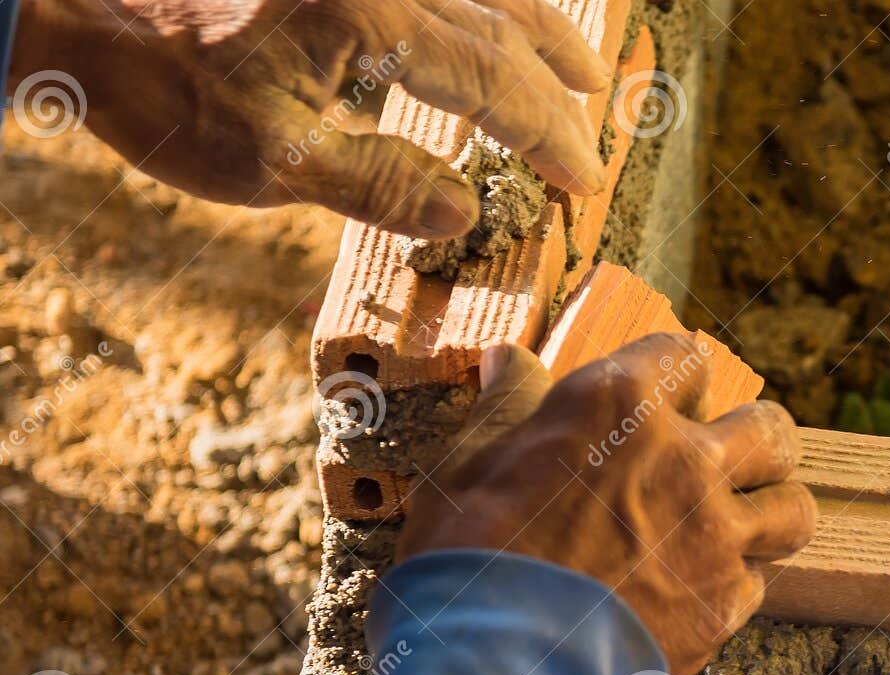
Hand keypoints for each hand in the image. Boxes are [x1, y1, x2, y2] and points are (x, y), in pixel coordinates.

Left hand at [12, 0, 611, 236]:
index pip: (493, 83)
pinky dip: (479, 5)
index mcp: (370, 19)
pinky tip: (490, 20)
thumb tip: (463, 214)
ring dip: (532, 28)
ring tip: (576, 64)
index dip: (547, 136)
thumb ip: (376, 183)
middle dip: (552, 85)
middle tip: (593, 131)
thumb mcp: (267, 161)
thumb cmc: (161, 88)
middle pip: (498, 26)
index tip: (583, 181)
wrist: (73, 6)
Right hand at [398, 337, 817, 674]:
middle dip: (757, 441)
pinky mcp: (724, 606)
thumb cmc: (472, 556)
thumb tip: (507, 359)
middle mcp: (687, 460)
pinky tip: (700, 591)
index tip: (663, 400)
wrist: (498, 667)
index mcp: (620, 405)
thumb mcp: (469, 462)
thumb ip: (508, 405)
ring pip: (794, 508)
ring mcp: (716, 536)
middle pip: (771, 430)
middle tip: (727, 461)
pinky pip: (761, 582)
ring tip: (739, 524)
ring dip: (771, 510)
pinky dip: (737, 584)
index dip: (675, 379)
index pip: (685, 358)